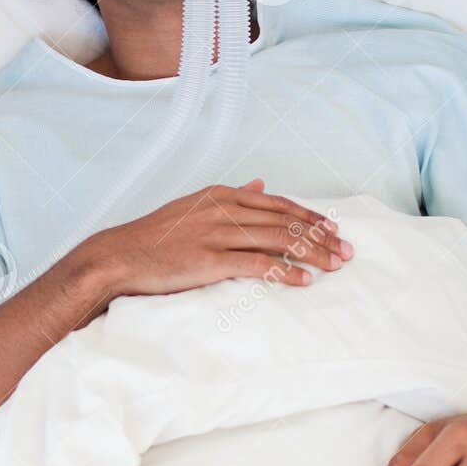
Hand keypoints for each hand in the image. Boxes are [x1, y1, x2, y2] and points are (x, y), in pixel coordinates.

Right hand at [78, 179, 351, 300]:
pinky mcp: (209, 260)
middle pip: (285, 221)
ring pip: (277, 240)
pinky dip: (285, 272)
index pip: (278, 204)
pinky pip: (257, 265)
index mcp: (222, 195)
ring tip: (336, 266)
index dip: (309, 217)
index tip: (334, 230)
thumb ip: (231, 195)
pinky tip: (304, 281)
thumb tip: (259, 184)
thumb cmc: (156, 237)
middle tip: (347, 251)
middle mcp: (223, 209)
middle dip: (321, 237)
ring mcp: (216, 233)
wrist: (119, 256)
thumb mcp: (194, 206)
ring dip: (312, 253)